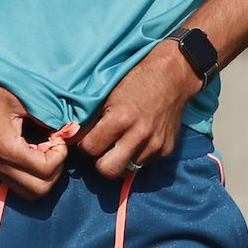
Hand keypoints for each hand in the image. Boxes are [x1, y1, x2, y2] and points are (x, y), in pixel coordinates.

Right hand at [0, 69, 68, 199]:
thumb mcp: (20, 99)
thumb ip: (45, 115)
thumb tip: (67, 127)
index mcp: (7, 149)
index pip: (46, 171)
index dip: (60, 155)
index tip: (58, 136)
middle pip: (40, 191)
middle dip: (54, 170)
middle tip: (53, 146)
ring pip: (28, 193)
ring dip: (42, 176)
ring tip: (42, 149)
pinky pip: (16, 184)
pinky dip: (30, 174)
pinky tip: (30, 149)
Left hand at [76, 40, 202, 178]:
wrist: (171, 76)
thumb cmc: (135, 80)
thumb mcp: (108, 94)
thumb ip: (93, 118)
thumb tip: (75, 137)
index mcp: (120, 119)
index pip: (89, 149)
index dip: (85, 145)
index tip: (87, 138)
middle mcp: (139, 136)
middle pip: (107, 171)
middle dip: (100, 162)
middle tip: (101, 148)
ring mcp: (154, 145)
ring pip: (127, 169)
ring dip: (120, 159)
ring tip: (121, 142)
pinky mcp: (166, 150)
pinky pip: (144, 163)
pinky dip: (137, 154)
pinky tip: (137, 139)